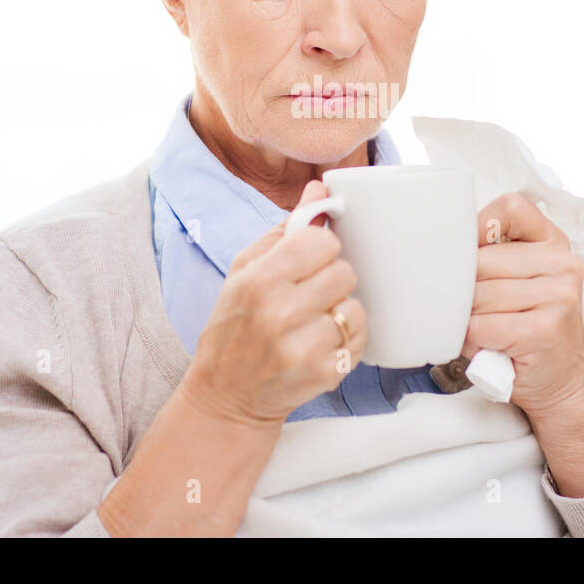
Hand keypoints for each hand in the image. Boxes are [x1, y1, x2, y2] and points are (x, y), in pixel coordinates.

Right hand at [181, 180, 367, 428]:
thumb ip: (285, 229)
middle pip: (345, 272)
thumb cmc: (234, 325)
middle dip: (332, 282)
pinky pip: (358, 341)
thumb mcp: (245, 269)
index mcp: (259, 279)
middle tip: (310, 296)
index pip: (323, 241)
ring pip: (354, 308)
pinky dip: (345, 342)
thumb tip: (319, 189)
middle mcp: (279, 312)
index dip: (321, 250)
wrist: (225, 394)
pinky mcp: (322, 375)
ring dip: (340, 313)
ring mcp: (302, 347)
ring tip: (313, 323)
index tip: (308, 264)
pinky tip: (320, 345)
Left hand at [461, 192, 583, 419]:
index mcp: (554, 242)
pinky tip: (485, 345)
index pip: (510, 209)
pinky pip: (482, 325)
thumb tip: (437, 246)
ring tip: (481, 330)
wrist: (562, 382)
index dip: (477, 229)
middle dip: (465, 290)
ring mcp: (558, 296)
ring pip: (478, 295)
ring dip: (467, 318)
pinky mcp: (544, 329)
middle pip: (482, 260)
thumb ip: (494, 255)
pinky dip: (472, 339)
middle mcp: (563, 263)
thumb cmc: (529, 327)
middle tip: (471, 310)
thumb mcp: (521, 280)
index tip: (466, 255)